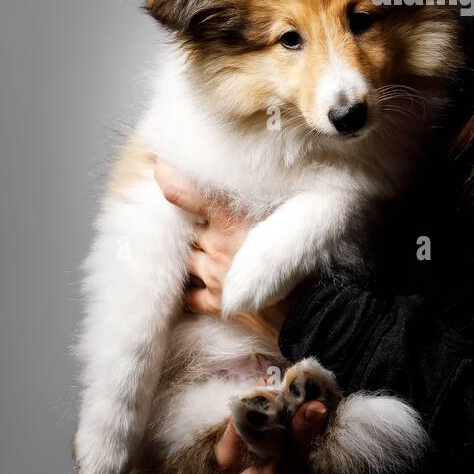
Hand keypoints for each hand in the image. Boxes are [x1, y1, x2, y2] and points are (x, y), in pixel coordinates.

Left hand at [154, 158, 308, 337]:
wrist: (312, 305)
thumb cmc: (305, 255)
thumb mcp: (287, 211)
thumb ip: (259, 194)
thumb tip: (244, 172)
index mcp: (232, 216)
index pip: (183, 191)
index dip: (168, 178)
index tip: (161, 169)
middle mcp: (217, 242)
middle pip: (186, 227)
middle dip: (191, 224)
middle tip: (200, 219)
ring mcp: (213, 273)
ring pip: (185, 258)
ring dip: (191, 254)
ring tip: (204, 249)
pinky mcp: (216, 301)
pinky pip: (187, 296)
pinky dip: (187, 290)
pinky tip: (192, 284)